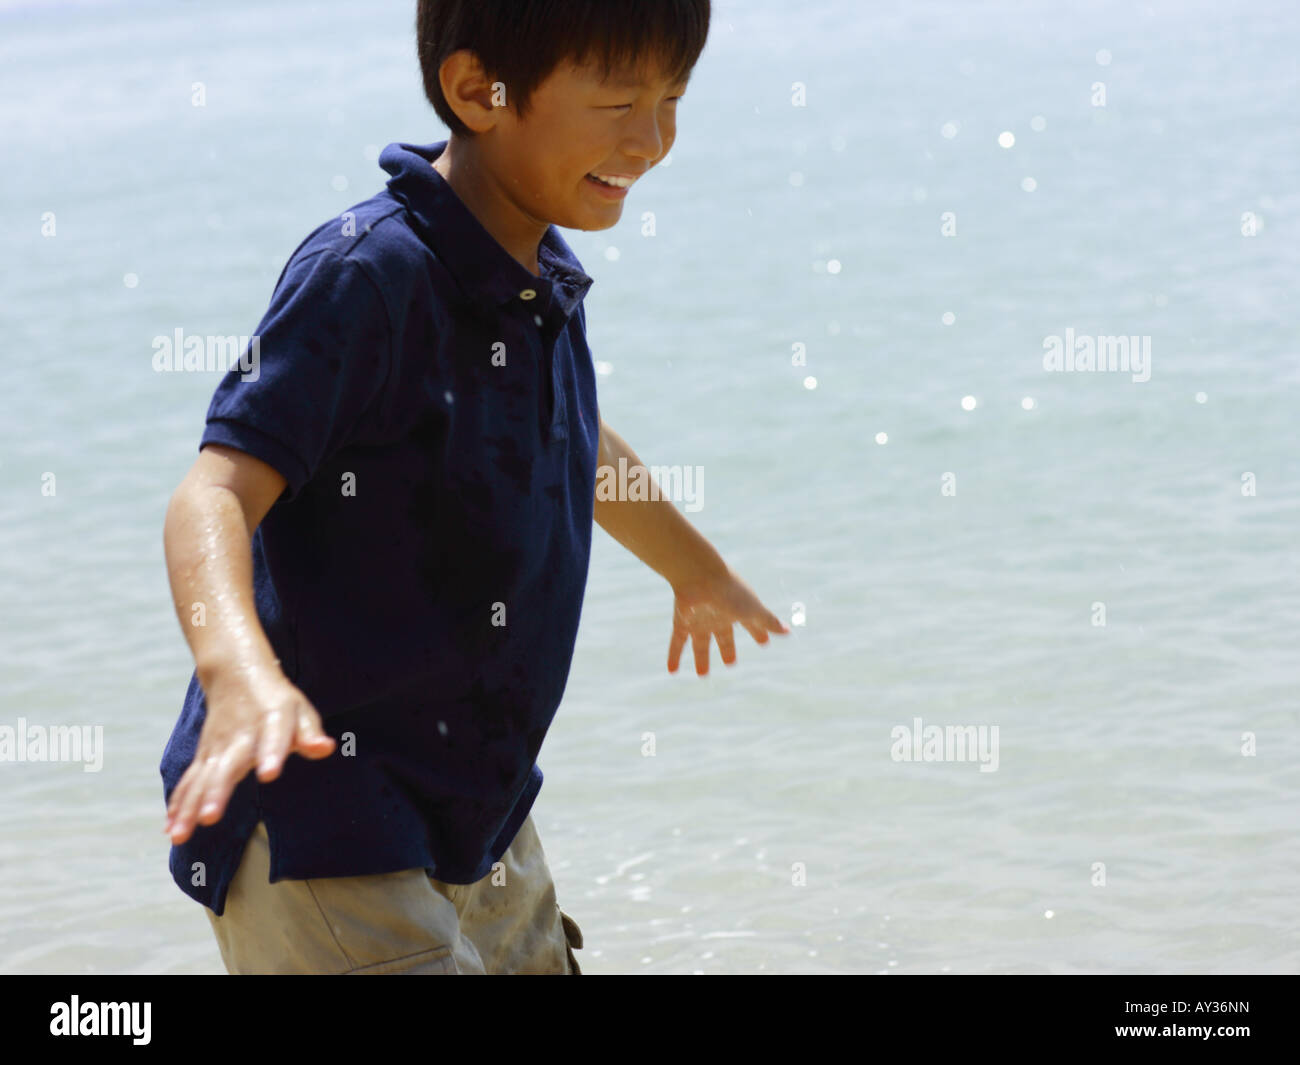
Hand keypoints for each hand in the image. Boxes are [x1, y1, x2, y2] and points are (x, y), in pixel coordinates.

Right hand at [163, 662, 334, 843]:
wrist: (236, 675)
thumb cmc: (278, 701)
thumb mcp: (300, 711)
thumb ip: (311, 733)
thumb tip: (326, 748)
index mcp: (269, 721)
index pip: (272, 738)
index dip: (271, 754)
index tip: (269, 774)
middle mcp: (238, 736)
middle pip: (226, 766)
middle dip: (216, 792)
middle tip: (210, 818)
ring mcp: (216, 748)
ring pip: (200, 779)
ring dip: (188, 807)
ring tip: (181, 836)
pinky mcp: (204, 756)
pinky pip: (189, 782)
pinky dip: (179, 804)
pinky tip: (173, 830)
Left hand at [667, 566, 789, 675]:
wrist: (698, 575)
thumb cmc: (729, 591)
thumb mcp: (752, 610)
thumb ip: (768, 621)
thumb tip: (788, 631)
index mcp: (737, 611)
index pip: (750, 625)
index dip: (757, 633)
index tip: (764, 642)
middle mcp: (718, 616)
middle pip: (724, 637)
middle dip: (728, 649)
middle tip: (730, 663)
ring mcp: (699, 619)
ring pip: (700, 643)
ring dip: (701, 659)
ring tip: (703, 674)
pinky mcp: (682, 622)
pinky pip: (677, 642)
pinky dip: (674, 656)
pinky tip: (672, 671)